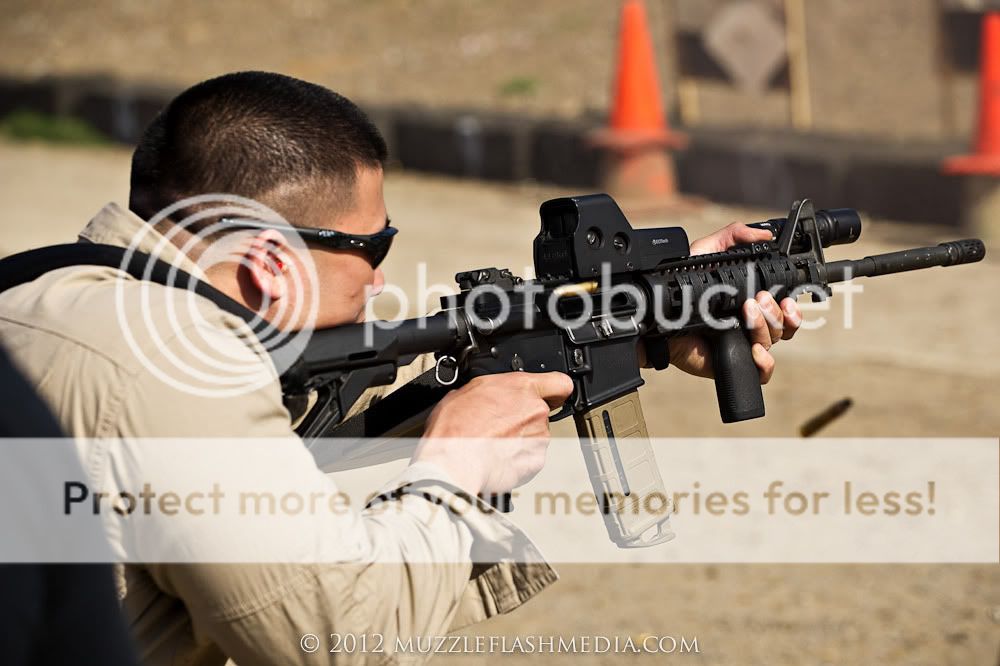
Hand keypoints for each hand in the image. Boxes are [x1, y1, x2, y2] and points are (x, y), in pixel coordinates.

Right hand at [413, 372, 573, 493]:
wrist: (454, 462)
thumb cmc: (456, 428)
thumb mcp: (466, 391)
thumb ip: (490, 390)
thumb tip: (486, 396)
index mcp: (521, 387)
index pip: (560, 383)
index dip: (555, 391)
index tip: (551, 395)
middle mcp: (536, 410)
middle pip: (542, 412)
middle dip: (526, 418)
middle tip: (502, 426)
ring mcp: (539, 437)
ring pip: (536, 436)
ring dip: (521, 440)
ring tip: (494, 445)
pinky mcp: (536, 461)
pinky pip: (531, 457)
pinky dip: (519, 459)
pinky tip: (498, 459)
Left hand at [665, 223, 802, 382]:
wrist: (659, 318)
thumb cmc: (681, 288)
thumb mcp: (706, 253)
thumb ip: (733, 236)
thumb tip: (765, 235)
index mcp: (751, 302)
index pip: (784, 307)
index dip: (792, 304)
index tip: (788, 297)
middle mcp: (751, 324)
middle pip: (785, 325)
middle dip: (779, 311)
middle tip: (758, 300)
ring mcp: (744, 344)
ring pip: (775, 341)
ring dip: (767, 326)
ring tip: (747, 311)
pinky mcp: (734, 362)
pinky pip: (762, 372)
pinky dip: (765, 362)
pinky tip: (753, 350)